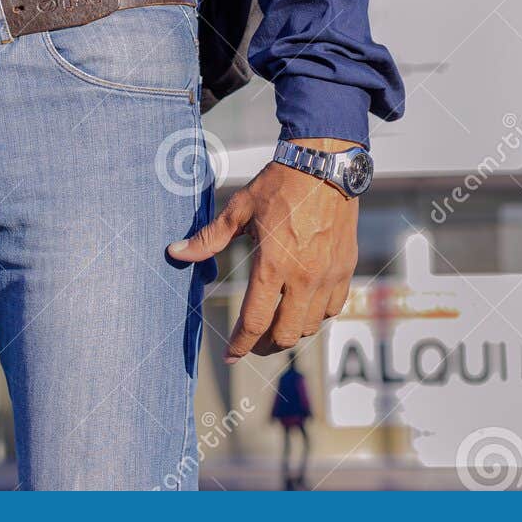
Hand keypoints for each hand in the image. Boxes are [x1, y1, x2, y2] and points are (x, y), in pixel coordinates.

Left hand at [169, 138, 358, 360]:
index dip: (240, 345)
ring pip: (310, 326)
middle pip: (285, 335)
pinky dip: (316, 316)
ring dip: (290, 332)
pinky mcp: (346, 269)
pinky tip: (302, 308)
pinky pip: (332, 309)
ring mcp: (328, 275)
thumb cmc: (279, 184)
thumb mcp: (240, 209)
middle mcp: (303, 277)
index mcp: (273, 264)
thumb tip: (175, 253)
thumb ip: (209, 238)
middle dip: (265, 346)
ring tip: (275, 326)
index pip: (254, 321)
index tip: (230, 355)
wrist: (324, 165)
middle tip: (252, 343)